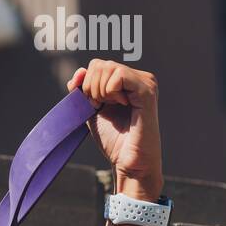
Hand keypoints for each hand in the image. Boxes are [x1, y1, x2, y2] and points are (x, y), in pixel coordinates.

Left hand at [67, 59, 163, 201]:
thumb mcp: (91, 109)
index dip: (85, 83)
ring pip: (108, 67)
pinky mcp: (147, 90)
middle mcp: (137, 78)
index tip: (92, 104)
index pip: (96, 65)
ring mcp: (144, 82)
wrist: (128, 160)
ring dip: (98, 90)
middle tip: (99, 106)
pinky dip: (110, 90)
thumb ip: (82, 90)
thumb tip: (79, 71)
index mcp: (126, 81)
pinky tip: (121, 104)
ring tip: (109, 106)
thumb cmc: (113, 138)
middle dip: (90, 87)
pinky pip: (119, 75)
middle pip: (99, 64)